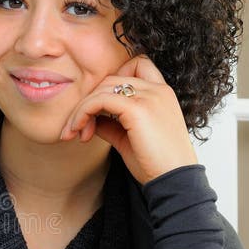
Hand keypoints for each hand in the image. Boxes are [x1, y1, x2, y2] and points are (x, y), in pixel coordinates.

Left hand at [60, 55, 197, 183]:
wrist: (174, 183)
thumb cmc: (155, 165)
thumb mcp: (129, 139)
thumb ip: (111, 123)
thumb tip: (88, 117)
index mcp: (162, 94)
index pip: (136, 65)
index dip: (112, 80)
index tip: (97, 107)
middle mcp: (158, 90)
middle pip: (111, 78)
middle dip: (88, 100)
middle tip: (75, 128)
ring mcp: (149, 97)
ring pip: (102, 88)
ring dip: (81, 109)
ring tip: (73, 132)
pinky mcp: (138, 109)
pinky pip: (100, 100)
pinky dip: (84, 113)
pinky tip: (80, 132)